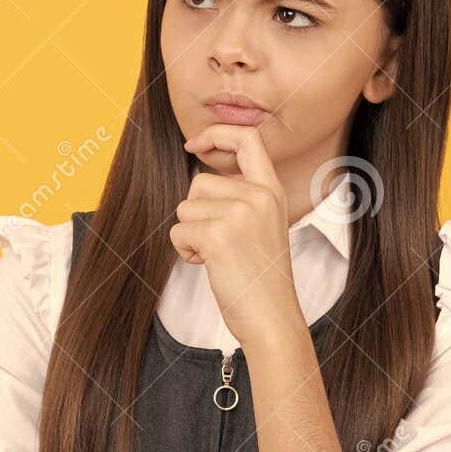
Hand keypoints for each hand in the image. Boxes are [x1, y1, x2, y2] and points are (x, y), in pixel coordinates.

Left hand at [170, 124, 303, 350]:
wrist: (272, 317)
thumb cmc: (261, 277)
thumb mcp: (263, 224)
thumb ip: (243, 196)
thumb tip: (201, 175)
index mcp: (272, 190)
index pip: (247, 138)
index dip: (217, 134)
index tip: (195, 144)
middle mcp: (259, 196)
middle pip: (199, 180)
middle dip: (196, 212)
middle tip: (220, 242)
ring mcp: (240, 214)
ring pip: (185, 208)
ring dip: (190, 234)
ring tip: (218, 256)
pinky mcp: (218, 236)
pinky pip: (178, 231)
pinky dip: (185, 251)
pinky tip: (208, 265)